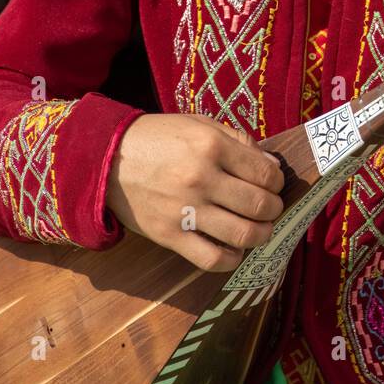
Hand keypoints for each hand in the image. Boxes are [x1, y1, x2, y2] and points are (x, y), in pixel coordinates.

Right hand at [106, 113, 285, 271]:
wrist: (106, 159)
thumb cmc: (158, 138)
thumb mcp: (199, 124)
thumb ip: (239, 141)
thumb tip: (272, 165)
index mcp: (211, 146)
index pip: (265, 173)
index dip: (278, 182)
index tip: (274, 184)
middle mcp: (201, 178)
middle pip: (259, 205)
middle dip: (274, 209)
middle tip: (270, 207)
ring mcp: (185, 210)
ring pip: (243, 234)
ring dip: (261, 235)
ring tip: (260, 229)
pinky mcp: (170, 236)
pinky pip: (212, 258)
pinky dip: (232, 259)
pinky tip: (234, 249)